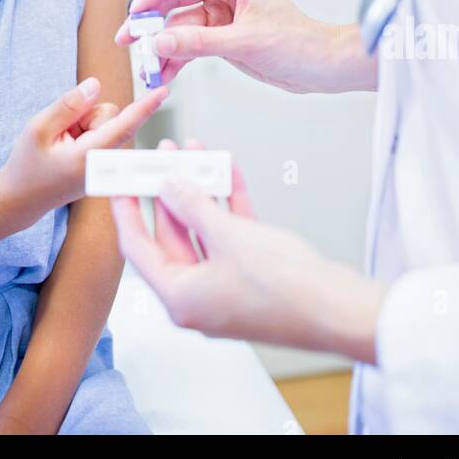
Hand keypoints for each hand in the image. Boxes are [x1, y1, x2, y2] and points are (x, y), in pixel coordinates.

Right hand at [1, 76, 168, 225]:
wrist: (22, 199)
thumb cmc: (27, 165)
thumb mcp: (39, 128)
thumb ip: (69, 105)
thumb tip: (96, 85)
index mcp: (89, 158)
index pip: (122, 127)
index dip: (144, 107)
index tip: (164, 92)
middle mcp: (103, 164)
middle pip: (111, 116)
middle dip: (87, 114)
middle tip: (60, 132)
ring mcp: (103, 166)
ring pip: (105, 121)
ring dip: (84, 124)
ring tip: (61, 142)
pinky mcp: (102, 164)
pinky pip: (100, 132)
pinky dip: (84, 133)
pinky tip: (68, 147)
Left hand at [109, 136, 385, 360]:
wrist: (340, 309)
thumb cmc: (283, 286)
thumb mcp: (227, 237)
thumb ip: (192, 206)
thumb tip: (166, 184)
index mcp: (181, 297)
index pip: (137, 248)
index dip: (126, 210)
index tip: (118, 180)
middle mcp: (199, 294)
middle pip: (171, 234)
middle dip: (167, 189)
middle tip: (163, 153)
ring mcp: (227, 284)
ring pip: (203, 228)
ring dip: (199, 189)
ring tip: (194, 149)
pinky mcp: (254, 272)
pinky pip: (231, 231)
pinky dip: (228, 201)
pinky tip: (227, 166)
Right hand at [114, 0, 356, 93]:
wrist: (322, 66)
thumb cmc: (298, 43)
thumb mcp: (245, 42)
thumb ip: (199, 43)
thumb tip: (159, 43)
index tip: (138, 10)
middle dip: (150, 19)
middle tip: (128, 39)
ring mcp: (220, 14)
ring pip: (178, 24)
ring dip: (160, 45)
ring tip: (143, 65)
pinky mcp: (221, 36)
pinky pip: (189, 44)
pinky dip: (175, 58)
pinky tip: (163, 74)